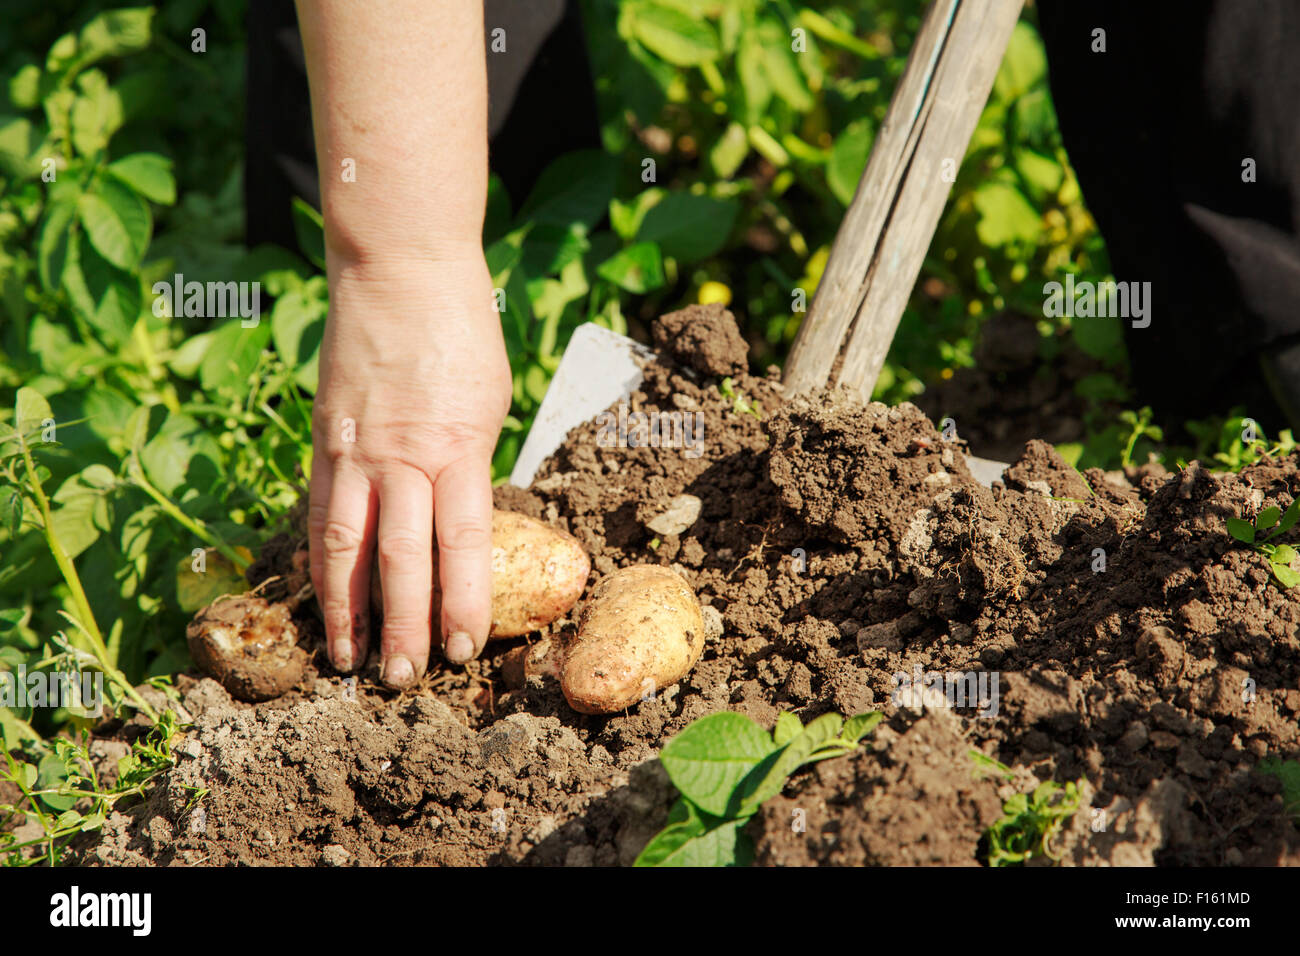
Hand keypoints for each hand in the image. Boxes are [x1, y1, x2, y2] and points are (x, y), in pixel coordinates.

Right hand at [308, 251, 510, 686]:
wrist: (400, 268)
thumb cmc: (460, 330)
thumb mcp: (488, 400)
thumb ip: (471, 462)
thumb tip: (462, 515)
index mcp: (458, 447)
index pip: (462, 544)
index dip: (462, 602)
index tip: (463, 649)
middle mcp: (402, 457)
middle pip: (400, 558)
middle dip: (403, 624)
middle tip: (403, 678)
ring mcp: (355, 449)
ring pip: (345, 545)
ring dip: (346, 609)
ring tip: (345, 658)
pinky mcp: (323, 439)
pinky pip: (318, 511)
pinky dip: (319, 560)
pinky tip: (320, 594)